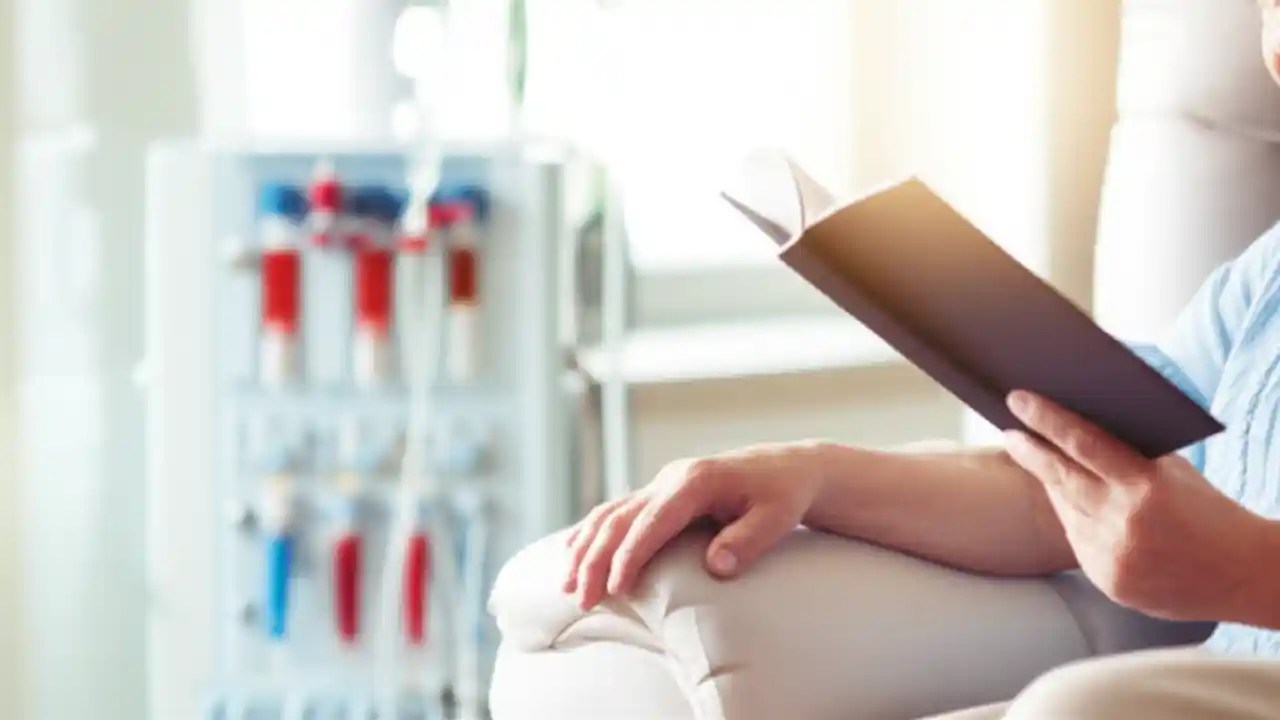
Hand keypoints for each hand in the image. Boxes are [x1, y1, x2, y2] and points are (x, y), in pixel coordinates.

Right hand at [562, 441, 830, 609]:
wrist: (787, 468)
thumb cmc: (783, 495)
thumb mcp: (777, 518)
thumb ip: (747, 540)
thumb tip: (716, 567)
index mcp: (695, 481)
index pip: (653, 521)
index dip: (631, 555)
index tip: (616, 588)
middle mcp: (670, 478)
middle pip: (620, 518)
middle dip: (596, 559)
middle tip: (582, 599)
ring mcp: (661, 483)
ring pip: (610, 513)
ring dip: (585, 548)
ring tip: (568, 584)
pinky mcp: (659, 493)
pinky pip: (617, 511)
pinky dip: (592, 532)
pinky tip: (573, 552)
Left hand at [1003, 390, 1279, 622]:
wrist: (1245, 574)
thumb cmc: (1208, 511)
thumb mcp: (1174, 472)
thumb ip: (1128, 454)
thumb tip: (1073, 428)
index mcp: (1145, 486)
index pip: (1082, 442)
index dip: (1045, 419)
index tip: (1018, 400)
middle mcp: (1124, 522)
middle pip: (1060, 478)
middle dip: (1031, 452)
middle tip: (1011, 432)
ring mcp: (1113, 556)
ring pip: (1064, 511)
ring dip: (1051, 485)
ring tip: (1038, 461)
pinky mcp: (1108, 581)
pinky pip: (1078, 542)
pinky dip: (1073, 520)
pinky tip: (1067, 504)